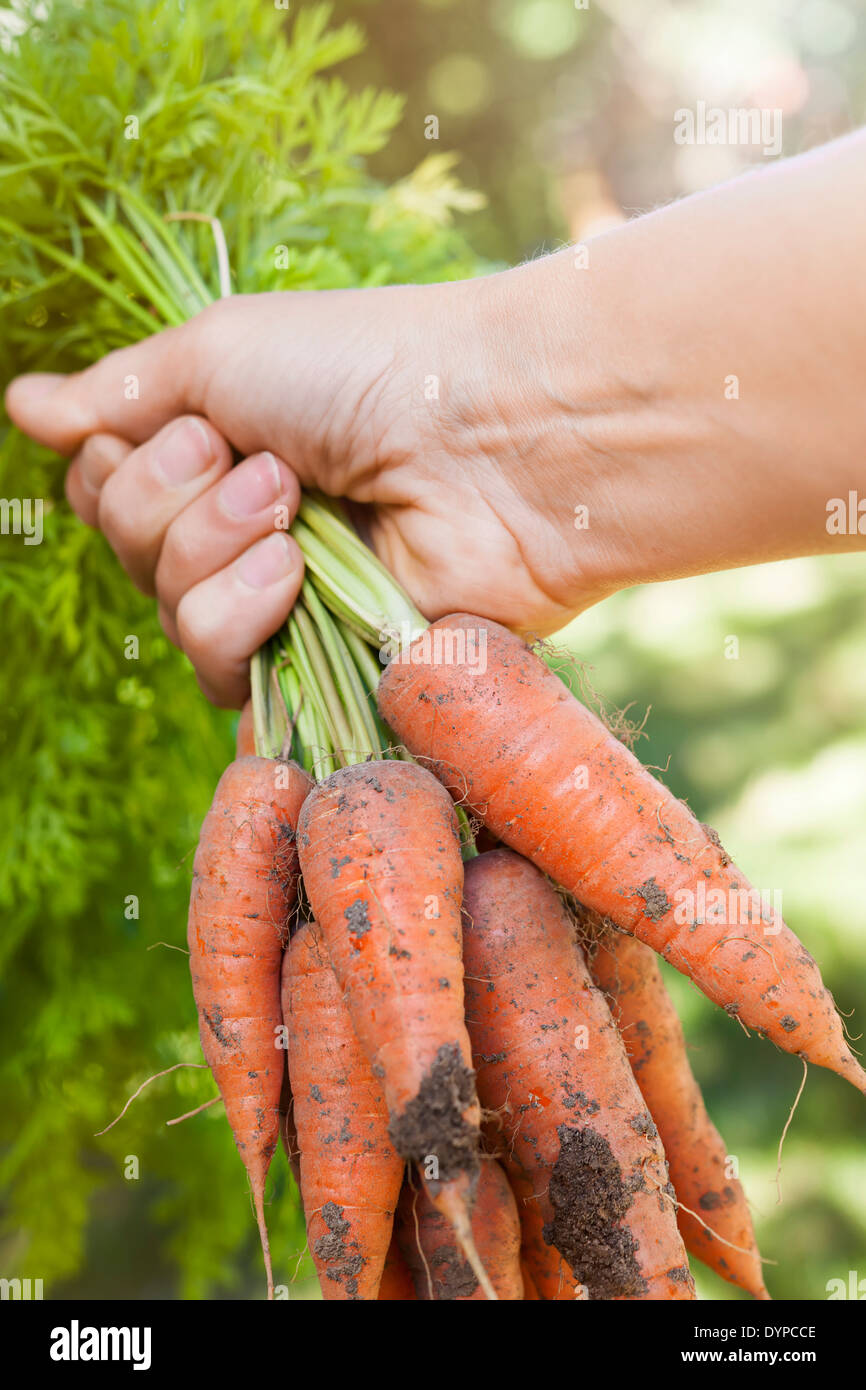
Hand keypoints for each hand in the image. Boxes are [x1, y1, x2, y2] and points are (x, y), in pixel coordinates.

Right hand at [6, 278, 598, 704]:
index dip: (123, 467)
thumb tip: (21, 406)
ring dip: (214, 551)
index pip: (101, 486)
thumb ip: (117, 394)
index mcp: (219, 448)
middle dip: (175, 499)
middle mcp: (239, 526)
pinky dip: (242, 614)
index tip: (196, 427)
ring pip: (165, 611)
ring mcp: (282, 600)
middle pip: (124, 549)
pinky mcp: (320, 664)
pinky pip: (218, 670)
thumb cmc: (366, 372)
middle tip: (270, 465)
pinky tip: (299, 575)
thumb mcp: (220, 352)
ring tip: (296, 511)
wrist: (490, 443)